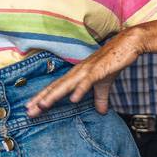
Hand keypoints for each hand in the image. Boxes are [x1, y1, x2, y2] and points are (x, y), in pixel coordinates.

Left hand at [24, 29, 146, 117]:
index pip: (56, 88)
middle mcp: (77, 72)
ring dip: (54, 95)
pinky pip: (87, 82)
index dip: (42, 97)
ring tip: (42, 105)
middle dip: (41, 99)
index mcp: (76, 75)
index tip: (30, 108)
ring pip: (67, 85)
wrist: (127, 44)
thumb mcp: (105, 84)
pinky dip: (80, 90)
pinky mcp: (99, 70)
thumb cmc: (113, 61)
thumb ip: (100, 98)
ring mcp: (87, 70)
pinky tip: (73, 99)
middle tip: (28, 111)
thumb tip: (101, 112)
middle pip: (56, 87)